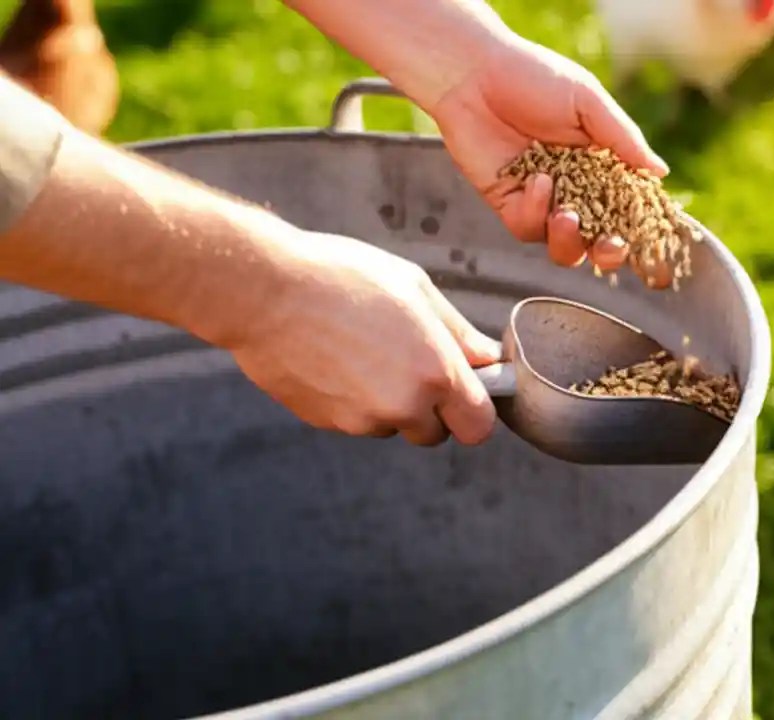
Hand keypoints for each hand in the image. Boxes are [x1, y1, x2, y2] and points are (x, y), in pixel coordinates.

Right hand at [227, 231, 500, 445]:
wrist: (264, 291)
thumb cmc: (343, 277)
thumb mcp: (415, 289)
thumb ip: (458, 334)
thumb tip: (487, 359)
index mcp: (435, 373)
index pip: (478, 427)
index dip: (474, 410)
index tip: (465, 389)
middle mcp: (402, 406)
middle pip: (434, 434)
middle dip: (429, 410)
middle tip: (409, 364)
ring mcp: (361, 420)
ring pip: (390, 425)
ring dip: (387, 403)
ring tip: (362, 351)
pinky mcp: (326, 422)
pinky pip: (354, 420)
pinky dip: (352, 400)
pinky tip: (335, 359)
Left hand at [430, 34, 669, 274]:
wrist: (473, 73)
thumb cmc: (533, 77)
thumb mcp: (587, 102)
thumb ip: (623, 139)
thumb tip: (659, 172)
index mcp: (601, 165)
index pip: (626, 208)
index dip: (636, 227)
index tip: (643, 235)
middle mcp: (575, 188)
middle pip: (599, 240)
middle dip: (608, 252)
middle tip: (608, 246)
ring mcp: (542, 200)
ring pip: (564, 246)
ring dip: (570, 241)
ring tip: (567, 216)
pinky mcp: (509, 203)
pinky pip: (528, 228)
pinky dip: (536, 212)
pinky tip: (537, 180)